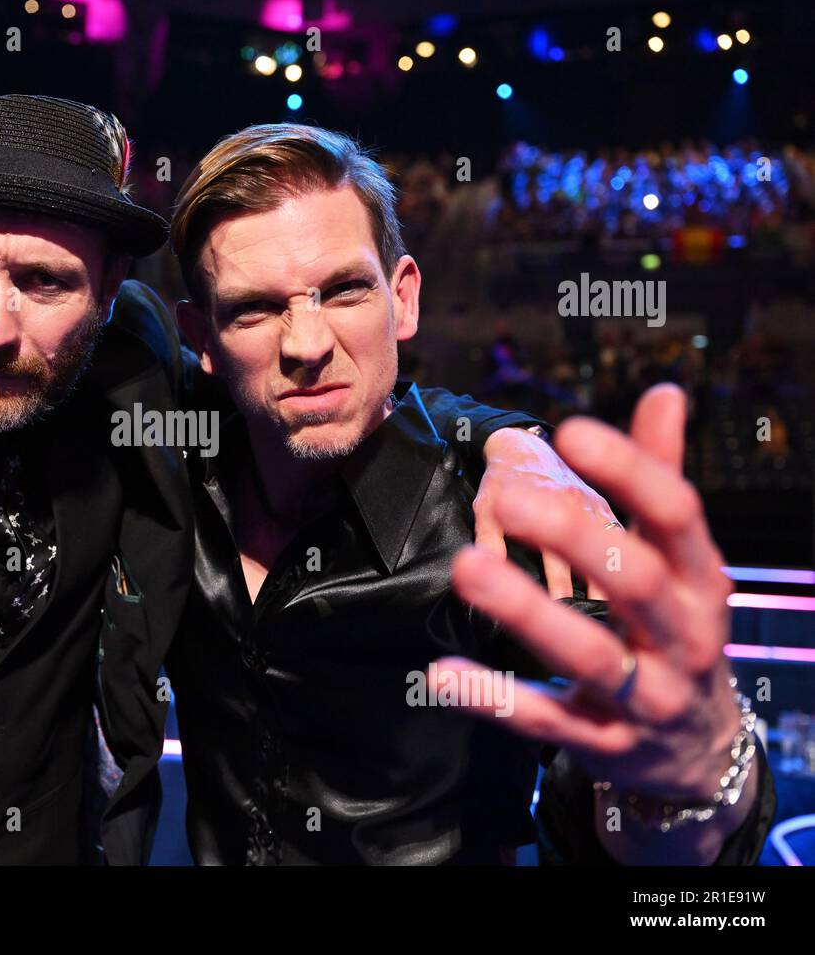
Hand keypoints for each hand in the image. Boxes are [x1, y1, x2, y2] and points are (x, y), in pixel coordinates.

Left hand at [439, 385, 748, 815]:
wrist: (700, 752)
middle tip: (508, 498)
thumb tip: (662, 393)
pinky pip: (547, 721)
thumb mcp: (684, 562)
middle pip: (636, 582)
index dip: (629, 470)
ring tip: (466, 568)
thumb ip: (661, 478)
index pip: (677, 515)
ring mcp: (645, 696)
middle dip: (575, 538)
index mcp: (701, 581)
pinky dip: (496, 699)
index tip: (570, 431)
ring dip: (525, 610)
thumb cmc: (677, 632)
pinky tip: (444, 673)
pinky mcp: (602, 743)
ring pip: (588, 653)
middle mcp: (682, 637)